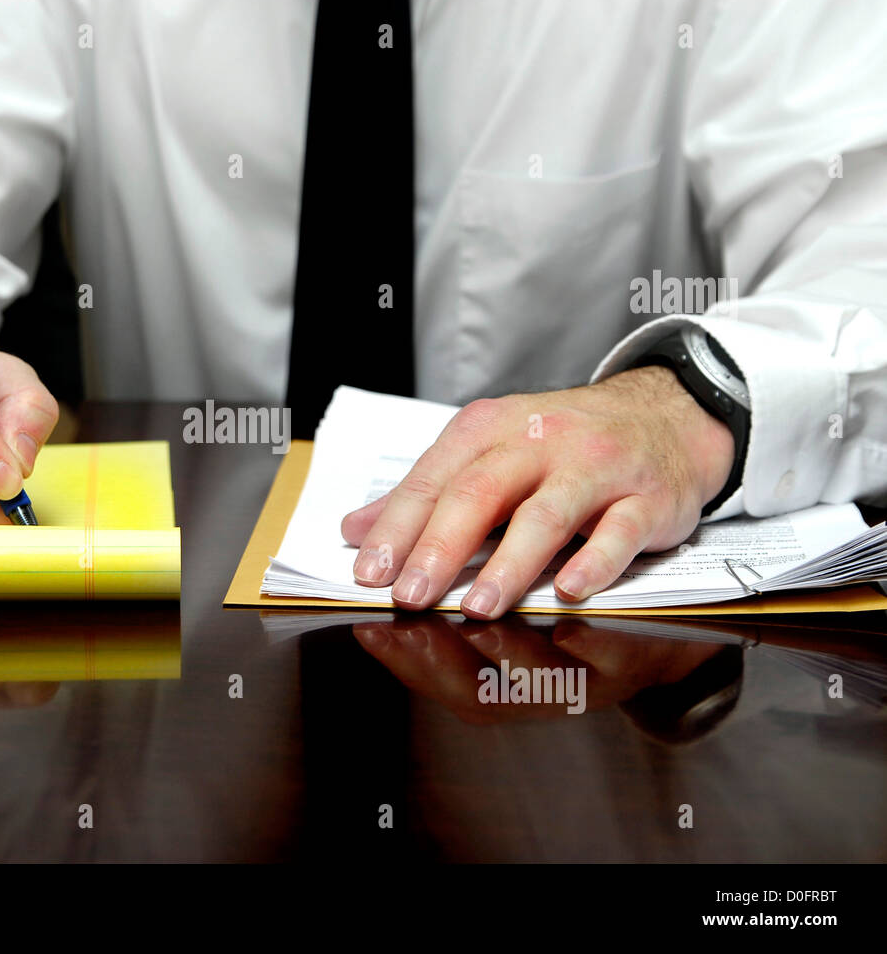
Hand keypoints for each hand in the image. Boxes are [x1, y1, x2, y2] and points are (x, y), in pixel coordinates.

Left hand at [341, 366, 734, 615]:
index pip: (433, 480)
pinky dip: (595, 562)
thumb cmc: (563, 443)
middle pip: (481, 493)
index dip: (398, 528)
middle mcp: (539, 442)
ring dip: (509, 564)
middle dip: (440, 548)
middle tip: (410, 596)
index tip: (369, 572)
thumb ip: (424, 494)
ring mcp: (596, 468)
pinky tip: (570, 591)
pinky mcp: (645, 497)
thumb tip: (355, 530)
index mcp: (489, 429)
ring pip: (546, 515)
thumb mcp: (488, 451)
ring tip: (478, 606)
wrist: (665, 414)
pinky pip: (620, 531)